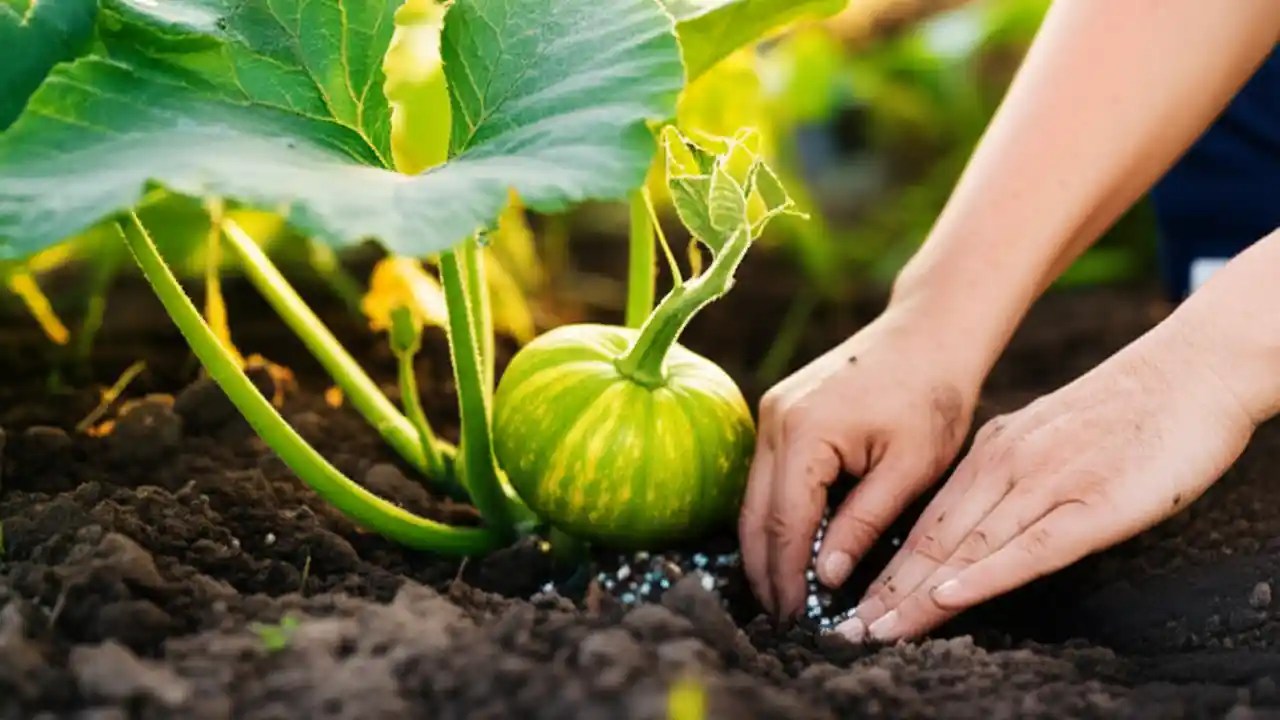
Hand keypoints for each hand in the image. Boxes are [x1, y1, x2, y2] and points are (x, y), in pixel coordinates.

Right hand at [739, 307, 984, 617]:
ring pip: (753, 496)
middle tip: (780, 621)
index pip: (785, 523)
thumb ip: (864, 523)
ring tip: (782, 594)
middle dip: (766, 571)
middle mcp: (774, 420)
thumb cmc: (932, 396)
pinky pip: (765, 475)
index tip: (797, 621)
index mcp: (805, 434)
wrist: (929, 333)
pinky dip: (774, 514)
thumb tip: (826, 578)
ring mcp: (771, 412)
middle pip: (755, 514)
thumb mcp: (910, 468)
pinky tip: (789, 545)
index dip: (788, 577)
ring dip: (765, 546)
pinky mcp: (778, 411)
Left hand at [838, 318, 1257, 642]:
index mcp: (994, 453)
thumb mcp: (1046, 439)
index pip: (928, 523)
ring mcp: (1047, 485)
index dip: (889, 570)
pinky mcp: (1093, 504)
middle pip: (934, 541)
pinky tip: (952, 596)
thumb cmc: (1126, 414)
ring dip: (918, 594)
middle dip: (888, 592)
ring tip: (879, 628)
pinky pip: (1031, 546)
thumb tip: (977, 520)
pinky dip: (987, 573)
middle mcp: (1008, 468)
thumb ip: (1010, 477)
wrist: (1188, 372)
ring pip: (968, 548)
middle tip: (849, 629)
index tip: (857, 605)